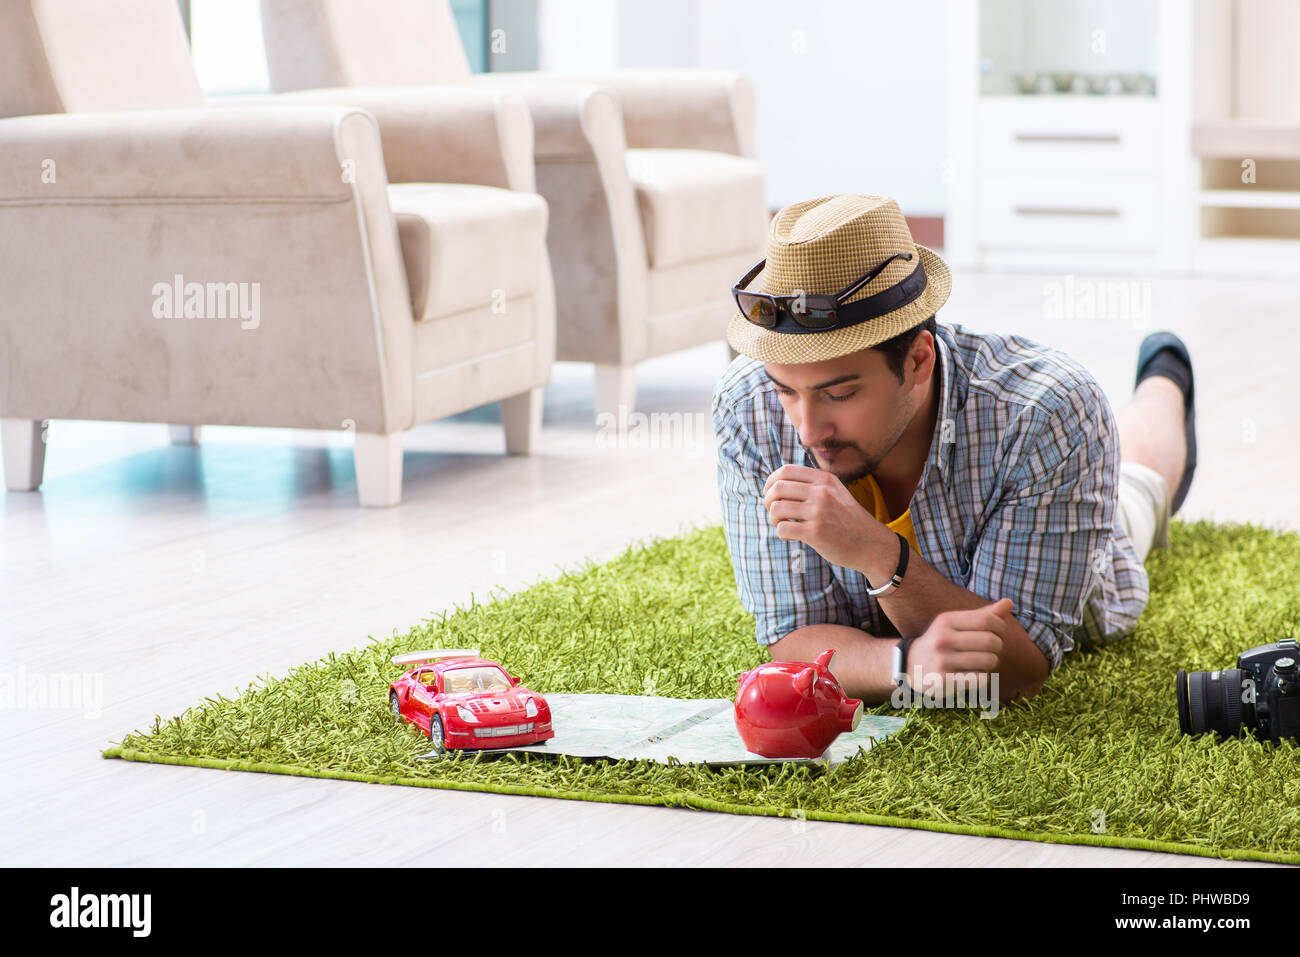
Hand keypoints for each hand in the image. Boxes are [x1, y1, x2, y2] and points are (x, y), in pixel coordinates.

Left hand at [762, 464, 882, 570]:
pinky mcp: (815, 533)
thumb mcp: (836, 492)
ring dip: (773, 519)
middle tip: (774, 512)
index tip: (770, 493)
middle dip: (768, 501)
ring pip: (776, 508)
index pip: (786, 470)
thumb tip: (777, 483)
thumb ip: (813, 485)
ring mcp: (819, 512)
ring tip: (783, 525)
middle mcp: (822, 492)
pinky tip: (791, 537)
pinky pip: (783, 529)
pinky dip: (781, 533)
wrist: (871, 544)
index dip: (771, 481)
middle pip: (777, 488)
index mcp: (825, 480)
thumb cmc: (848, 520)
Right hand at [904, 597, 1016, 695]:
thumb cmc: (942, 641)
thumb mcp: (956, 624)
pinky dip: (983, 677)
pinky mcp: (945, 681)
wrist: (910, 665)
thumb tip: (1009, 602)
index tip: (996, 632)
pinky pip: (981, 679)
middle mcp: (942, 639)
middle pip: (992, 641)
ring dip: (991, 663)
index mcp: (946, 620)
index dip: (1000, 626)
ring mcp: (943, 661)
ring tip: (981, 662)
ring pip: (989, 661)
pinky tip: (973, 675)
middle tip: (989, 649)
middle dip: (997, 646)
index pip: (988, 619)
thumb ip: (983, 614)